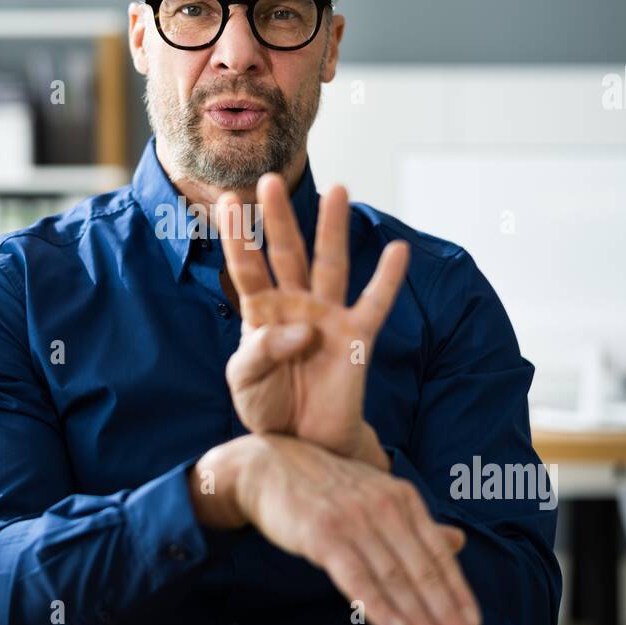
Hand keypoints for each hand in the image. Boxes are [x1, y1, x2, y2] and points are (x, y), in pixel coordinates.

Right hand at [195, 433, 481, 624]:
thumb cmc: (323, 487)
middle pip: (420, 569)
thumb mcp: (375, 496)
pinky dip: (376, 603)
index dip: (457, 592)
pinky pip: (355, 575)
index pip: (437, 553)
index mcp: (401, 498)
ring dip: (418, 617)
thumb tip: (459, 541)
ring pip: (393, 577)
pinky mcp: (323, 533)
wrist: (266, 466)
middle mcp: (382, 506)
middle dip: (444, 614)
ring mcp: (353, 518)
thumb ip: (415, 524)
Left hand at [217, 175, 408, 462]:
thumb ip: (259, 353)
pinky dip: (388, 278)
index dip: (237, 236)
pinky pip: (376, 303)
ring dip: (333, 229)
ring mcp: (327, 317)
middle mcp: (294, 306)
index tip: (226, 200)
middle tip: (269, 180)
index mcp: (260, 313)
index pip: (246, 268)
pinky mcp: (356, 338)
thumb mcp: (244, 383)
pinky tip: (399, 250)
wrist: (302, 444)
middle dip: (277, 218)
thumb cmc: (268, 408)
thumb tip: (302, 329)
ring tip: (339, 190)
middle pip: (286, 253)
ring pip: (330, 264)